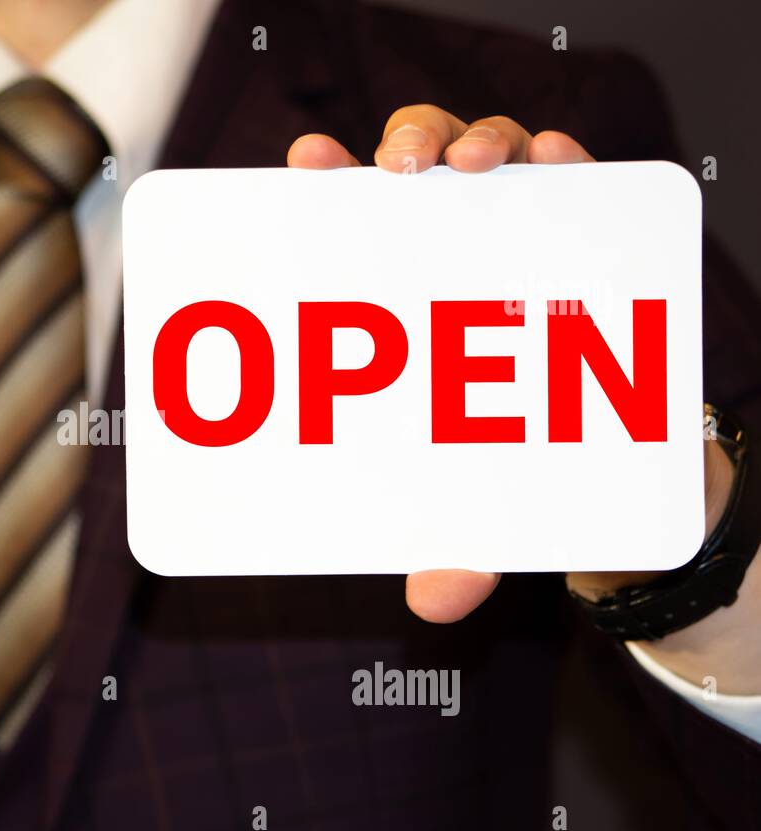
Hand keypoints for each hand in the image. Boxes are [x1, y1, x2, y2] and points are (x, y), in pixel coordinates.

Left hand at [285, 105, 725, 623]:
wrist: (613, 460)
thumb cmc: (509, 465)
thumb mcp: (476, 510)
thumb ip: (453, 543)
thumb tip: (436, 604)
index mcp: (392, 296)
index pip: (348, 222)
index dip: (323, 181)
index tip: (303, 164)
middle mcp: (445, 251)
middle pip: (413, 168)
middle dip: (401, 146)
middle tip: (393, 172)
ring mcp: (515, 233)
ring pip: (488, 154)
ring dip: (476, 141)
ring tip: (473, 167)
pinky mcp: (587, 233)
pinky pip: (576, 179)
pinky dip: (564, 158)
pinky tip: (558, 161)